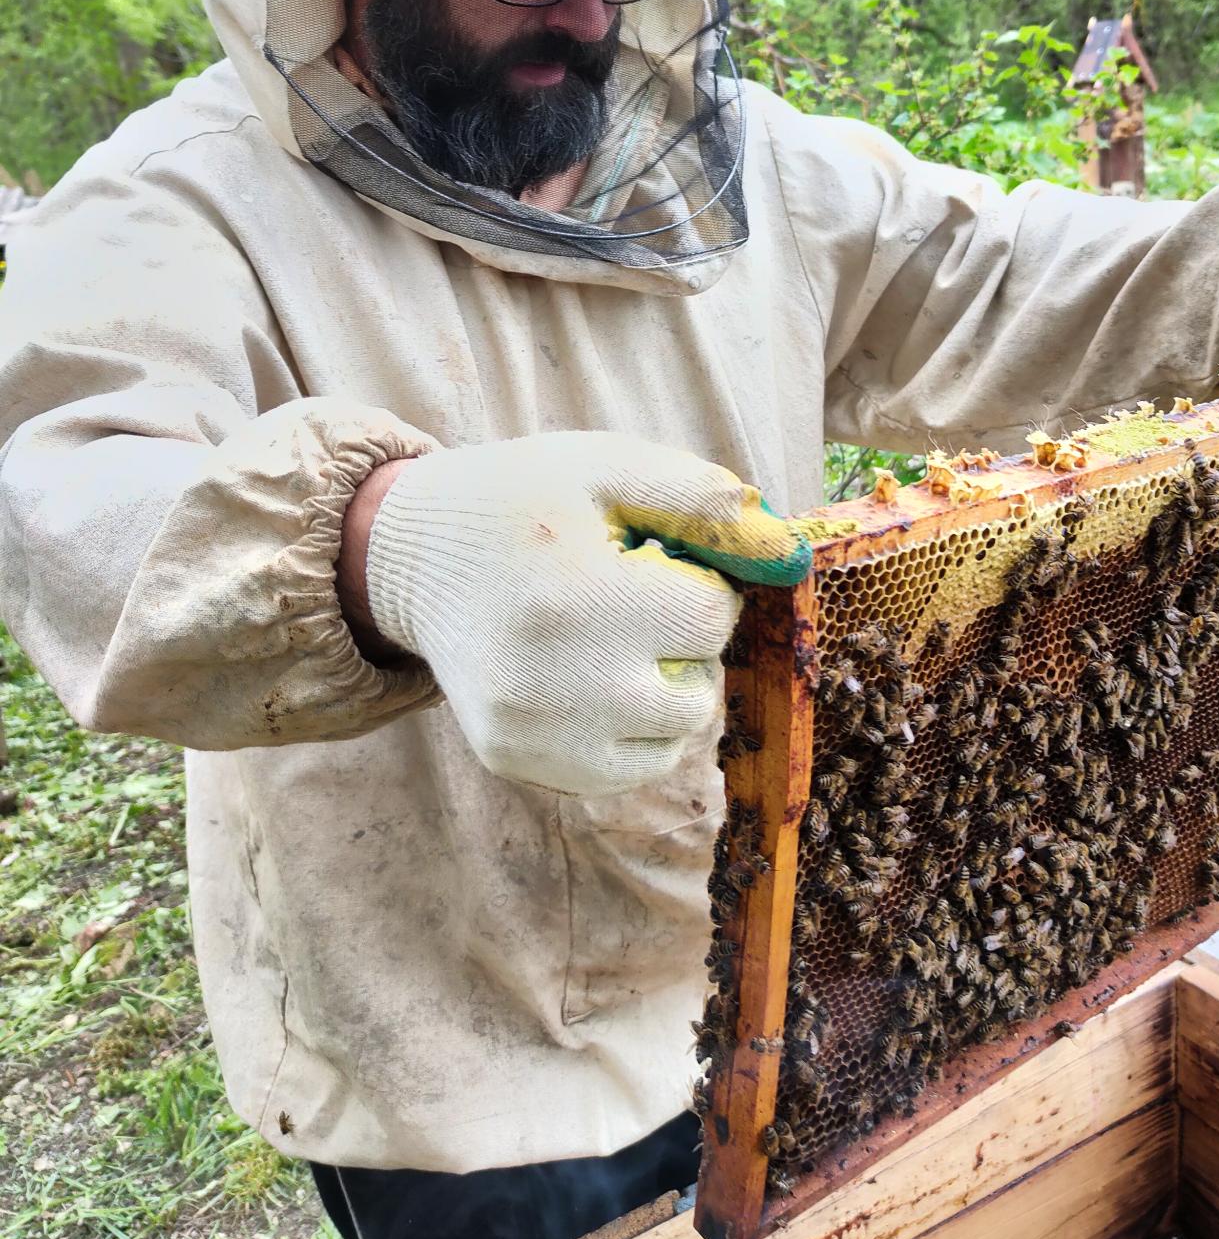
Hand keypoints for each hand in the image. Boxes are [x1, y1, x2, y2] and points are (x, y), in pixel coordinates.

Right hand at [359, 432, 809, 793]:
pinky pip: (621, 772)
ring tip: (615, 642)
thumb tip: (788, 555)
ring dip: (667, 694)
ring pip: (669, 743)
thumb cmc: (525, 500)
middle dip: (686, 645)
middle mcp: (554, 682)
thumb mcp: (608, 467)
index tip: (658, 564)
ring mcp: (531, 732)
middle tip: (633, 603)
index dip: (701, 585)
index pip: (710, 619)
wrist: (411, 550)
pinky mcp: (512, 759)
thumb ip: (704, 500)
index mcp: (581, 597)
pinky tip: (590, 679)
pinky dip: (628, 732)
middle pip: (698, 692)